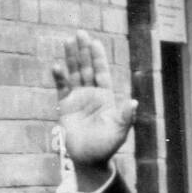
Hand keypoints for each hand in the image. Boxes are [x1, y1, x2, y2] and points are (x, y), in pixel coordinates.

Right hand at [51, 30, 135, 189]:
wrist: (89, 159)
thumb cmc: (106, 146)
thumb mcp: (119, 131)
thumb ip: (125, 116)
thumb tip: (134, 102)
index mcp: (106, 97)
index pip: (102, 72)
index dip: (98, 57)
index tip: (95, 42)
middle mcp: (91, 94)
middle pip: (87, 68)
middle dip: (84, 51)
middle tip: (80, 33)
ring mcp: (77, 99)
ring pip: (74, 74)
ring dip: (71, 58)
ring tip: (68, 41)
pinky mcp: (65, 106)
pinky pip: (61, 88)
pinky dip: (59, 77)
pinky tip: (57, 66)